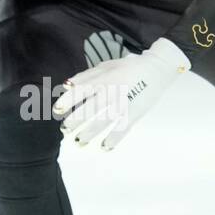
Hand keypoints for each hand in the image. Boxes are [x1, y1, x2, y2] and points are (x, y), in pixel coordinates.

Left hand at [52, 38, 190, 150]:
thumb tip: (66, 86)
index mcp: (104, 78)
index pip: (81, 90)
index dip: (68, 101)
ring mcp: (124, 103)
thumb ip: (85, 76)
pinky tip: (104, 147)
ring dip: (90, 133)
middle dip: (75, 120)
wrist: (157, 69)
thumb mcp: (106, 66)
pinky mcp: (136, 112)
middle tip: (64, 130)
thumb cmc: (128, 67)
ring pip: (104, 121)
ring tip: (79, 141)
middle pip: (90, 108)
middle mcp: (112, 91)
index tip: (57, 111)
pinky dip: (113, 139)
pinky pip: (123, 128)